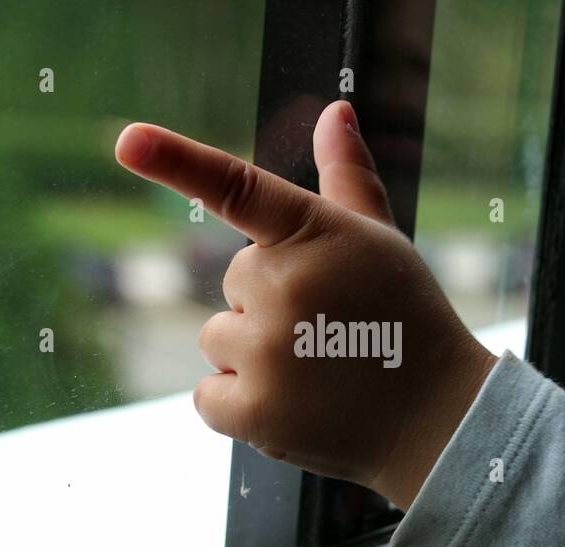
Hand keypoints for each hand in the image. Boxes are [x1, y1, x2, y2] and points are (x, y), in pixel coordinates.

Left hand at [115, 100, 495, 509]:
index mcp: (314, 233)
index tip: (127, 142)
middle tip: (329, 330)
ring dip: (253, 355)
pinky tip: (292, 404)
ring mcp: (267, 350)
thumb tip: (334, 110)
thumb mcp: (380, 241)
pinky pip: (207, 395)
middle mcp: (286, 285)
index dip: (175, 161)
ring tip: (316, 372)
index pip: (237, 188)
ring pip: (217, 338)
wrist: (437, 419)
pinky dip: (238, 405)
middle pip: (233, 283)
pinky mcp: (253, 410)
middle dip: (270, 304)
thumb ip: (345, 175)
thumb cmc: (406, 319)